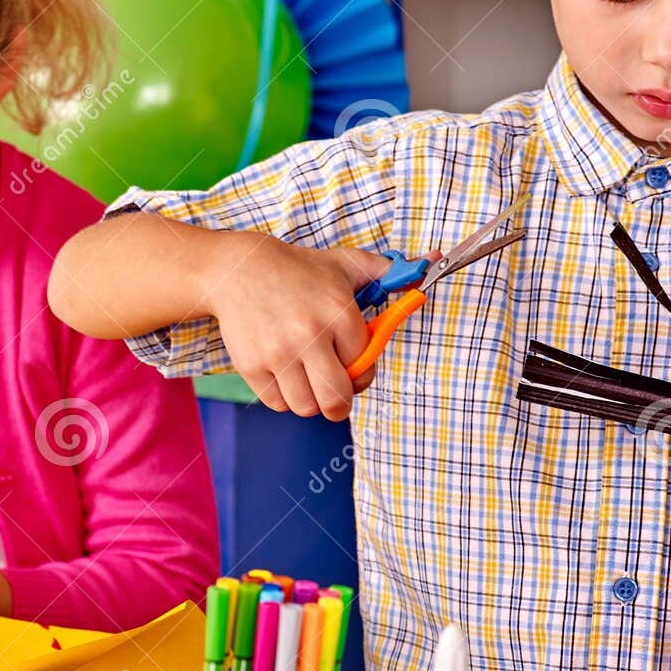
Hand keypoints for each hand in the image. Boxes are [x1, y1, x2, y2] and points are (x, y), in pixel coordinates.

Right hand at [206, 233, 398, 421]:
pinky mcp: (252, 365)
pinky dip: (285, 397)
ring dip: (312, 399)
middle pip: (336, 400)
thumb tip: (431, 263)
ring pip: (307, 407)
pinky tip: (285, 374)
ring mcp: (278, 354)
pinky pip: (278, 403)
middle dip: (341, 402)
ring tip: (308, 378)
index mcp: (339, 314)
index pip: (363, 366)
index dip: (362, 369)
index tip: (352, 362)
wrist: (240, 269)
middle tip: (337, 392)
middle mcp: (309, 336)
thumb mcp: (347, 264)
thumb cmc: (300, 269)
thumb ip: (390, 272)